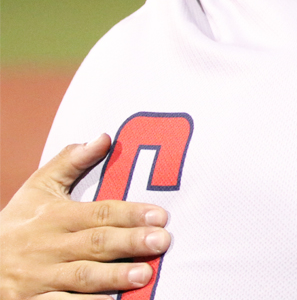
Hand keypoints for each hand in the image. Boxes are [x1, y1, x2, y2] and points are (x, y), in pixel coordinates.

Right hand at [0, 135, 170, 299]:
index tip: (160, 215)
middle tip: (163, 241)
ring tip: (145, 274)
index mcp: (54, 217)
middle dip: (130, 242)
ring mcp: (39, 277)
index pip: (98, 213)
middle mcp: (48, 247)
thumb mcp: (37, 189)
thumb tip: (104, 137)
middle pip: (95, 243)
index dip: (130, 214)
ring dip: (114, 276)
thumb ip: (70, 162)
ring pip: (81, 276)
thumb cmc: (17, 223)